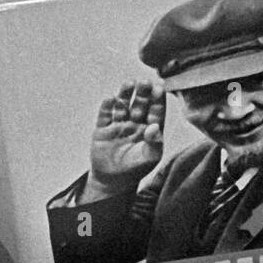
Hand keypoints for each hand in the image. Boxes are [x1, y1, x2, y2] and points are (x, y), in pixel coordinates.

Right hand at [83, 81, 165, 200]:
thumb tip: (155, 126)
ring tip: (129, 83)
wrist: (112, 181)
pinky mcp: (103, 129)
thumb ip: (154, 142)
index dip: (157, 99)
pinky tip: (111, 98)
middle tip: (145, 81)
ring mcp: (118, 125)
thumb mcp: (149, 158)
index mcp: (150, 129)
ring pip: (122, 106)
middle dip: (142, 93)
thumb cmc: (136, 169)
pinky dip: (107, 106)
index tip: (159, 86)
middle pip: (139, 104)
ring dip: (125, 95)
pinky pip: (105, 115)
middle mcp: (135, 124)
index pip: (155, 111)